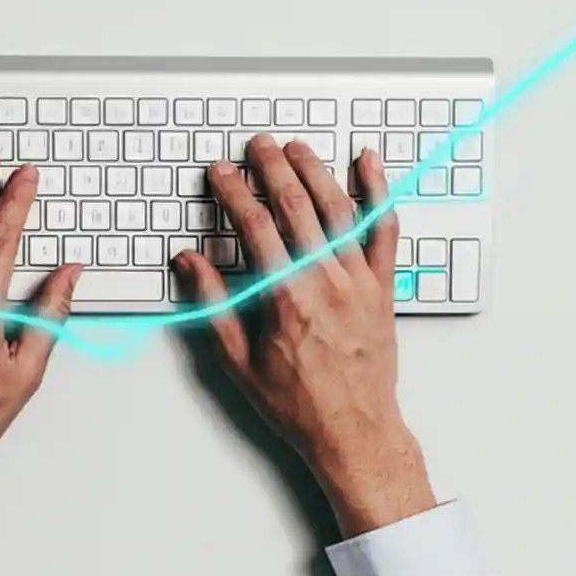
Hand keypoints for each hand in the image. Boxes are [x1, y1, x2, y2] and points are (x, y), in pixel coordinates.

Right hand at [173, 134, 435, 536]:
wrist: (354, 430)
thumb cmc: (297, 404)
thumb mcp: (238, 361)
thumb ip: (213, 305)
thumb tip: (190, 262)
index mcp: (284, 297)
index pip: (253, 226)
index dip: (233, 191)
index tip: (220, 172)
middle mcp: (323, 280)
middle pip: (294, 205)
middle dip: (271, 167)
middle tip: (256, 145)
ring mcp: (357, 280)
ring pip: (336, 208)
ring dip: (314, 170)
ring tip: (296, 147)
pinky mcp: (382, 286)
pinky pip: (384, 229)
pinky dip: (379, 192)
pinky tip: (369, 164)